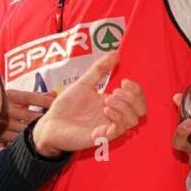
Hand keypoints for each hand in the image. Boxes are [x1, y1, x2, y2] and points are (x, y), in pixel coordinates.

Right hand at [0, 87, 55, 147]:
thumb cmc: (1, 103)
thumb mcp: (15, 96)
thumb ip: (35, 96)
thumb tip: (54, 94)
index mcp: (8, 96)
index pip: (29, 97)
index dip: (44, 100)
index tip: (56, 103)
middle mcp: (4, 109)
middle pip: (29, 115)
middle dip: (44, 119)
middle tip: (57, 121)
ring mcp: (0, 123)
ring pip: (24, 129)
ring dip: (36, 131)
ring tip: (48, 132)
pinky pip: (15, 139)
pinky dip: (25, 139)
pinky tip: (34, 139)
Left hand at [31, 50, 145, 155]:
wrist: (50, 123)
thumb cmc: (65, 106)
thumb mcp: (84, 83)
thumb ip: (100, 69)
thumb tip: (115, 52)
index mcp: (112, 102)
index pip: (137, 99)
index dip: (136, 90)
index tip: (124, 81)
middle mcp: (114, 115)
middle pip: (141, 110)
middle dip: (133, 98)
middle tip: (116, 91)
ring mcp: (109, 127)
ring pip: (132, 121)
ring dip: (124, 108)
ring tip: (107, 101)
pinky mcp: (102, 138)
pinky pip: (119, 131)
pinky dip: (116, 119)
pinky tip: (104, 111)